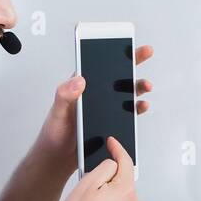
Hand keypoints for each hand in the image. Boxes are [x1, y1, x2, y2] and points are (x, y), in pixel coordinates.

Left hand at [31, 46, 154, 178]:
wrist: (58, 158)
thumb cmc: (54, 134)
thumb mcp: (57, 112)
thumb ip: (65, 95)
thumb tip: (79, 80)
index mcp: (80, 86)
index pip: (98, 64)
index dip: (112, 52)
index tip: (125, 43)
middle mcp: (94, 95)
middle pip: (117, 75)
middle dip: (133, 63)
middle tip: (145, 53)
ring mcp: (104, 109)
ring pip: (125, 93)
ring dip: (138, 87)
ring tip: (146, 86)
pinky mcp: (110, 122)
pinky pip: (127, 113)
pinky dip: (137, 108)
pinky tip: (142, 106)